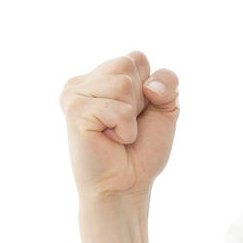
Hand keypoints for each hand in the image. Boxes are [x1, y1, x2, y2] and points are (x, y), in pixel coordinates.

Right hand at [59, 51, 179, 202]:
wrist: (126, 185)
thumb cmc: (141, 149)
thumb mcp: (165, 108)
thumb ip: (168, 82)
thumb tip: (150, 86)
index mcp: (101, 76)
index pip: (136, 58)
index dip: (149, 87)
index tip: (136, 113)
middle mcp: (83, 81)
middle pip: (128, 64)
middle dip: (139, 99)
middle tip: (124, 124)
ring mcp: (75, 93)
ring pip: (124, 84)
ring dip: (131, 116)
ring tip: (116, 133)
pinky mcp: (75, 110)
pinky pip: (119, 108)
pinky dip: (125, 129)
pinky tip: (110, 140)